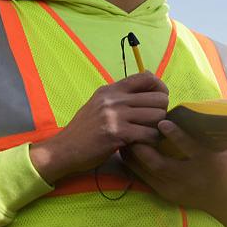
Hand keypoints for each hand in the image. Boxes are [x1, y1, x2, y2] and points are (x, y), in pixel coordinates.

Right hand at [30, 72, 168, 184]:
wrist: (64, 149)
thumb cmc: (85, 129)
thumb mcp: (100, 104)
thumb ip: (121, 94)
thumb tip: (149, 77)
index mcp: (111, 89)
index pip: (147, 77)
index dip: (160, 89)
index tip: (158, 102)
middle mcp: (114, 98)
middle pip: (158, 98)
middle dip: (162, 112)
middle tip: (154, 123)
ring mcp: (115, 115)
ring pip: (157, 116)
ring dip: (158, 128)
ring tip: (149, 134)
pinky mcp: (117, 133)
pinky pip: (149, 134)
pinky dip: (151, 141)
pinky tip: (143, 144)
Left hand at [120, 119, 226, 226]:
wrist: (223, 201)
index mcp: (209, 163)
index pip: (191, 149)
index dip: (176, 136)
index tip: (162, 121)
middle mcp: (190, 177)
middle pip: (161, 164)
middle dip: (144, 148)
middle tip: (133, 129)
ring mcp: (176, 188)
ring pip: (149, 172)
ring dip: (134, 156)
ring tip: (125, 137)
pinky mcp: (166, 194)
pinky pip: (145, 180)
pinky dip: (134, 166)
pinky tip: (126, 152)